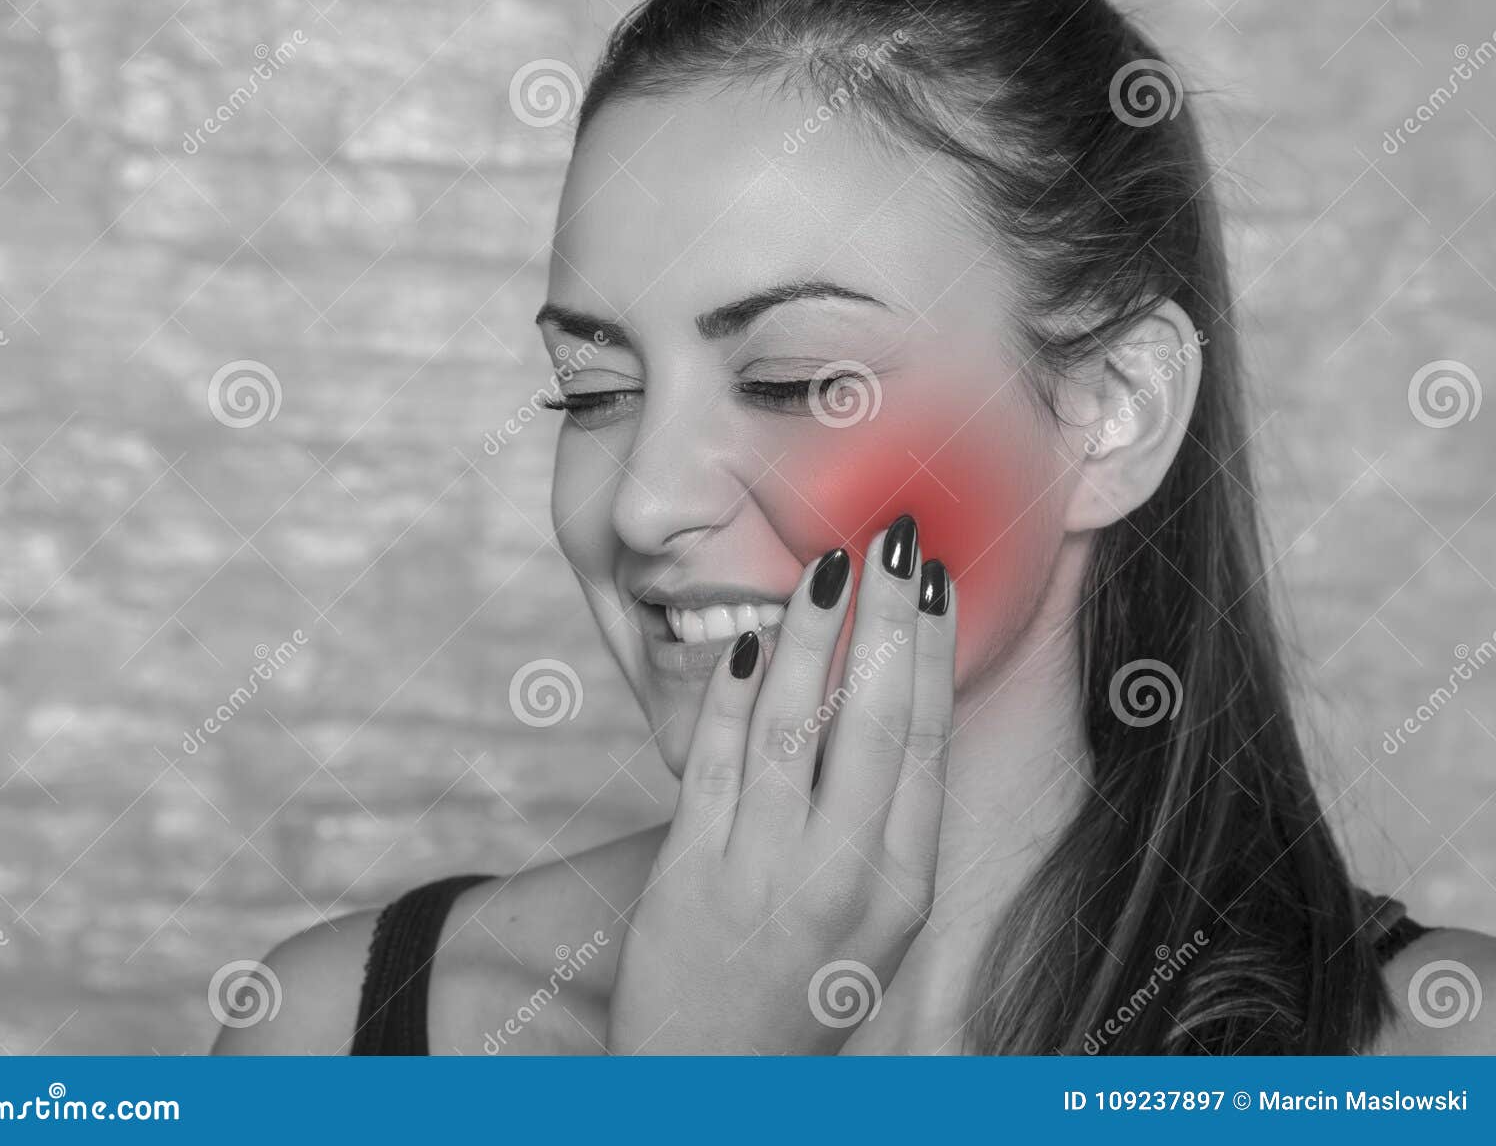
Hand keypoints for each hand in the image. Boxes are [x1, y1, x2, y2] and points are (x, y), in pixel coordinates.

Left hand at [606, 517, 956, 1053]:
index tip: (933, 583)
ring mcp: (765, 870)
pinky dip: (732, 693)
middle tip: (892, 539)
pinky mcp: (691, 869)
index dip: (931, 650)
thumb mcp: (878, 924)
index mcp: (903, 886)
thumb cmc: (804, 992)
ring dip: (807, 633)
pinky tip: (747, 643)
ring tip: (822, 571)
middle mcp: (844, 874)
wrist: (716, 1083)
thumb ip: (888, 824)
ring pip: (794, 722)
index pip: (929, 741)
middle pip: (876, 717)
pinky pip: (717, 758)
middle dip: (884, 617)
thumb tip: (892, 704)